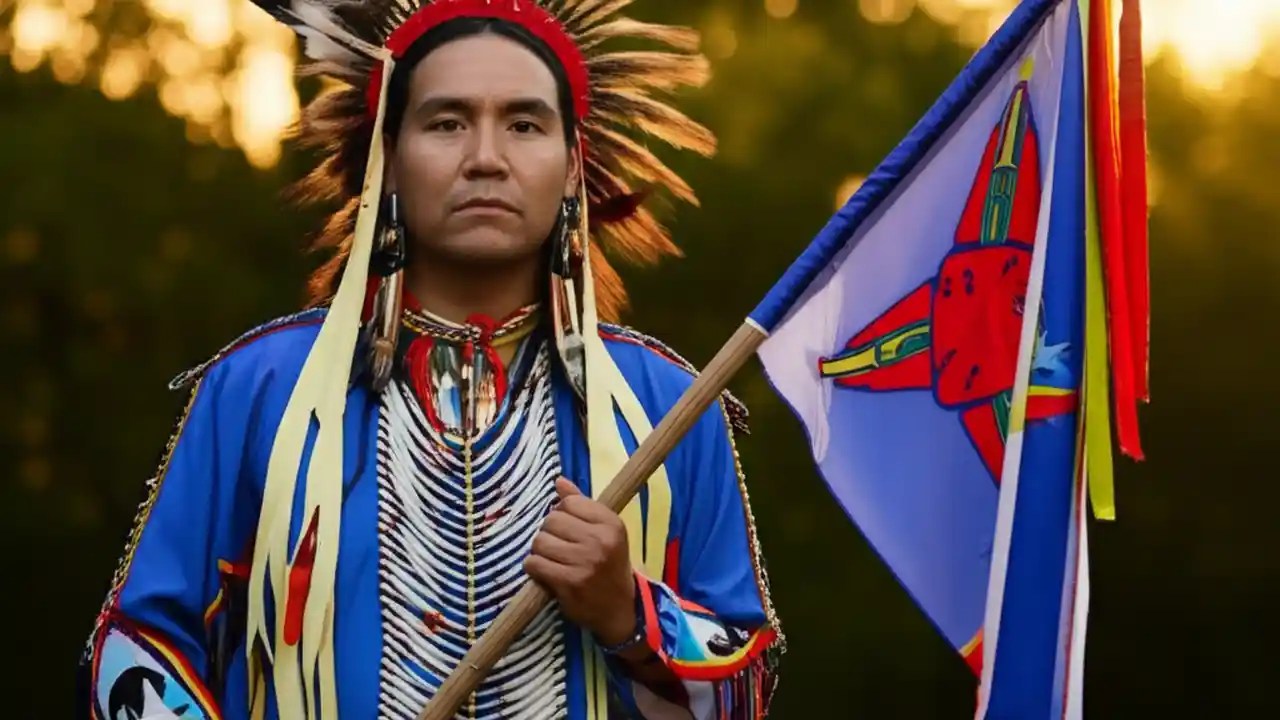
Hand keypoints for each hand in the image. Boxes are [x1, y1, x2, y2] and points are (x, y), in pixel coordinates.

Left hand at [524, 478, 637, 645]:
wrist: (620, 609)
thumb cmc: (609, 566)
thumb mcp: (605, 532)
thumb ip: (582, 504)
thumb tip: (558, 481)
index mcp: (611, 524)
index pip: (569, 503)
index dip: (562, 514)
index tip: (568, 529)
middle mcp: (600, 540)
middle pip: (551, 520)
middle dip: (549, 533)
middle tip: (559, 547)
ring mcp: (584, 562)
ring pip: (540, 541)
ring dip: (540, 551)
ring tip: (552, 560)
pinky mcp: (569, 583)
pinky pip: (534, 563)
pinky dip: (534, 567)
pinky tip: (545, 572)